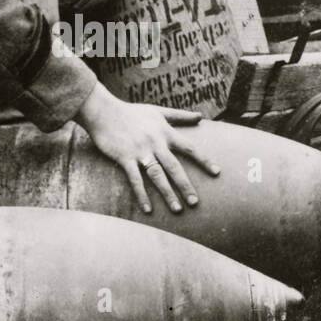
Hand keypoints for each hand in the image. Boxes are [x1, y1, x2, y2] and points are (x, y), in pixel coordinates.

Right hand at [73, 83, 220, 213]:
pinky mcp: (125, 158)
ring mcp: (140, 151)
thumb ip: (180, 115)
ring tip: (177, 209)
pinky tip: (148, 209)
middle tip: (194, 203)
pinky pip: (135, 179)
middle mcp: (155, 143)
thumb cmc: (131, 112)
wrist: (104, 111)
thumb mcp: (158, 111)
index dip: (204, 160)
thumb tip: (201, 116)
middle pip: (174, 167)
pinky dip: (142, 195)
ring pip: (157, 176)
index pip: (189, 148)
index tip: (217, 172)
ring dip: (167, 193)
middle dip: (185, 185)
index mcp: (165, 132)